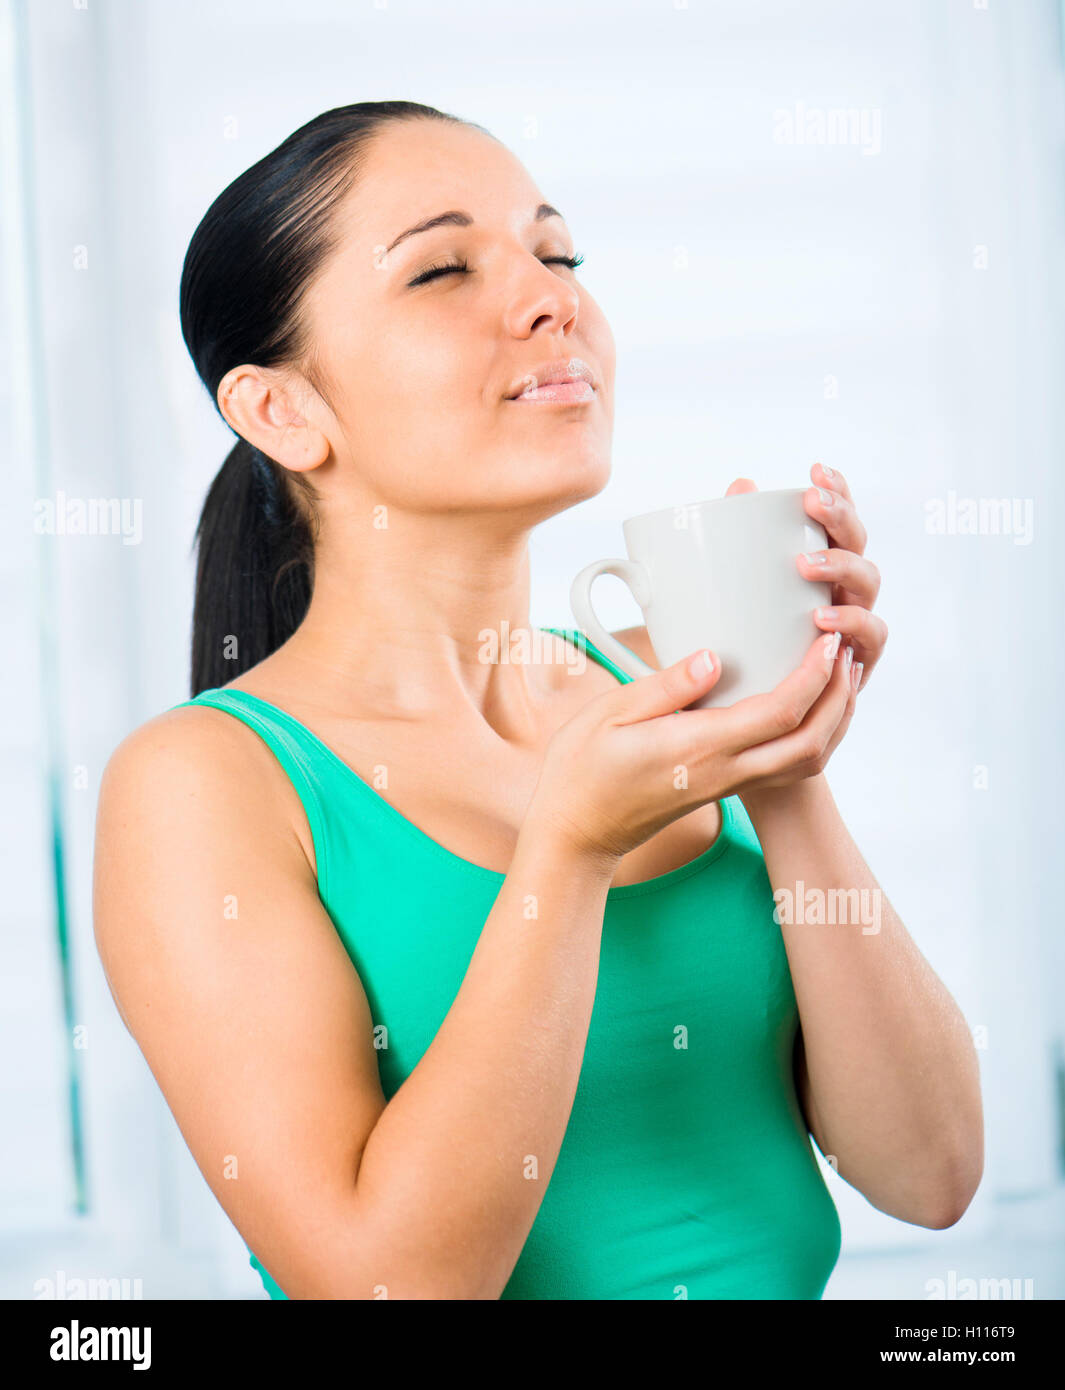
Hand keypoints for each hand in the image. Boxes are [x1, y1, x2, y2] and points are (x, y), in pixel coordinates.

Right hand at [527, 629, 852, 864]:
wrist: (577, 832)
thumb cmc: (582, 770)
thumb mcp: (608, 715)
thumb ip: (665, 685)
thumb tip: (712, 657)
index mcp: (699, 748)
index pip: (779, 714)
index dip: (813, 676)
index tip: (825, 640)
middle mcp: (725, 772)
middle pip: (811, 743)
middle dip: (839, 696)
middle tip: (843, 650)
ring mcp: (729, 785)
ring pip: (808, 762)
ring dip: (834, 719)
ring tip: (838, 673)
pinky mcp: (726, 788)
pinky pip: (790, 767)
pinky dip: (815, 737)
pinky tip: (808, 707)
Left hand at [725, 463, 886, 692]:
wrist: (740, 721)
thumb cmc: (732, 648)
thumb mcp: (718, 596)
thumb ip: (727, 545)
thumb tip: (739, 487)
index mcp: (817, 567)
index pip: (837, 519)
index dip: (837, 490)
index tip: (814, 469)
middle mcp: (841, 591)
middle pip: (858, 543)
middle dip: (840, 518)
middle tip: (812, 503)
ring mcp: (853, 626)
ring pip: (869, 585)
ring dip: (843, 568)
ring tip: (806, 565)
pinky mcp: (855, 666)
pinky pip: (870, 641)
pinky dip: (852, 628)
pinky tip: (825, 622)